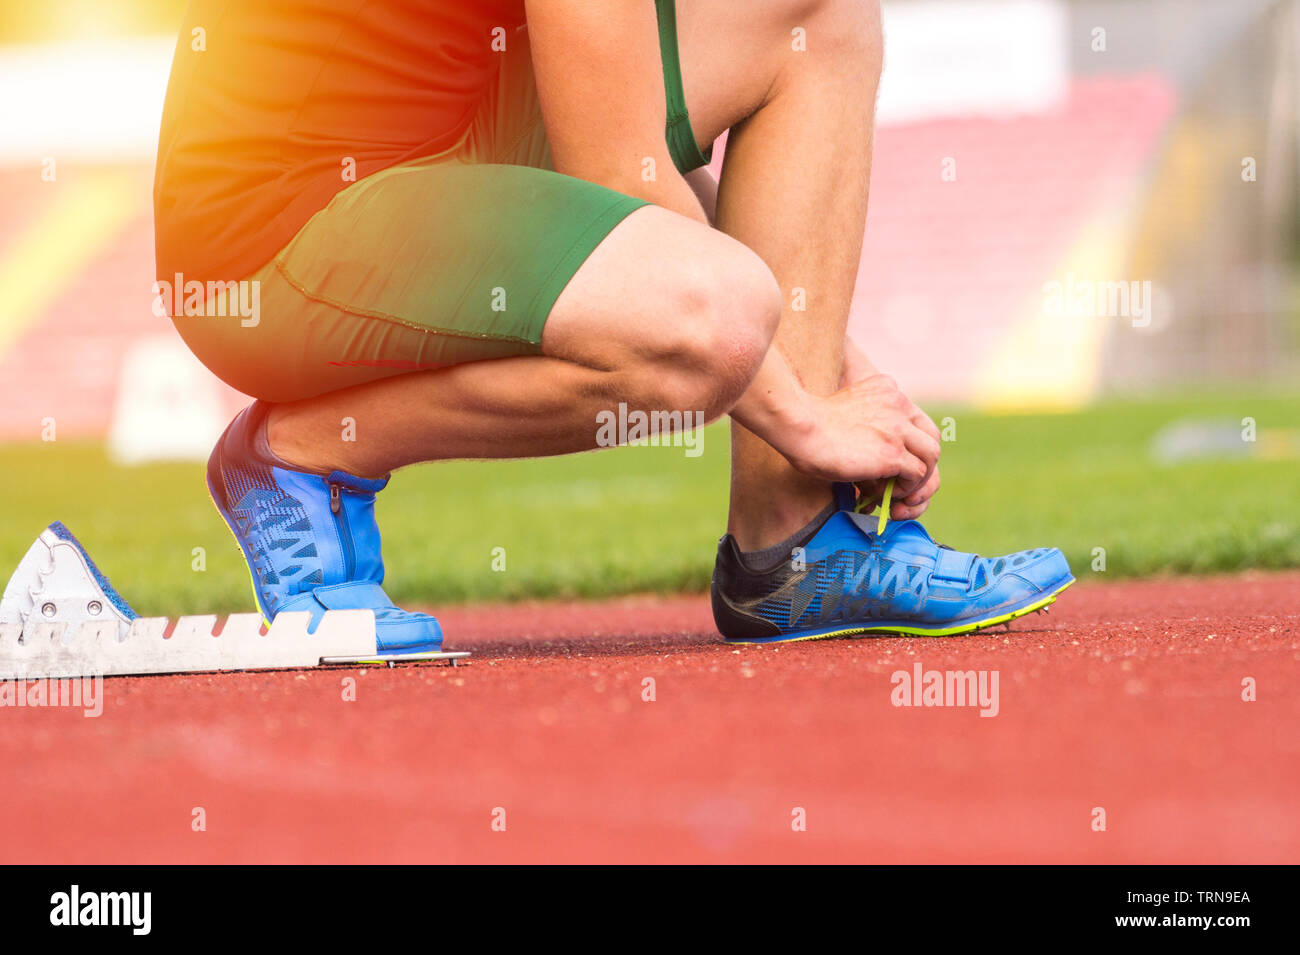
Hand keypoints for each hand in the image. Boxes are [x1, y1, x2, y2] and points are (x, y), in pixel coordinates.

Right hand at [783, 373, 940, 494]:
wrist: (799, 427)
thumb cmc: (808, 424)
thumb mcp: (847, 411)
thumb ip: (867, 422)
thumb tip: (873, 456)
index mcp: (887, 389)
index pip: (915, 419)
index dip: (910, 444)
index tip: (894, 462)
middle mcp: (899, 404)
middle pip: (930, 436)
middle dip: (922, 462)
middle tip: (904, 481)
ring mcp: (898, 428)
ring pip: (930, 456)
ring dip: (918, 478)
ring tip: (897, 491)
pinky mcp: (893, 453)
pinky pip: (917, 474)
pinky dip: (907, 489)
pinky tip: (888, 495)